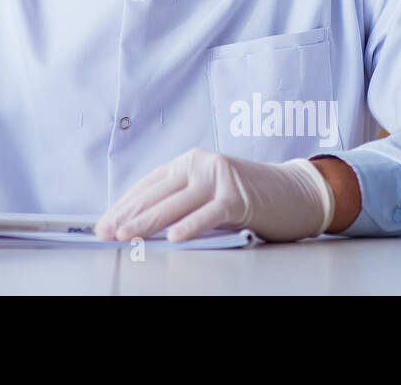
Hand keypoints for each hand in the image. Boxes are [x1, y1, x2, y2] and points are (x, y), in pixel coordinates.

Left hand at [94, 148, 335, 242]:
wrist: (296, 193)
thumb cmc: (250, 199)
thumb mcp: (208, 196)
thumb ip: (181, 205)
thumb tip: (141, 226)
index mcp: (189, 162)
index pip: (148, 184)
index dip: (124, 204)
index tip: (104, 223)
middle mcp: (201, 163)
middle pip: (157, 193)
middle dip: (128, 215)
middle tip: (107, 232)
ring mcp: (220, 177)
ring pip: (177, 202)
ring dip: (149, 221)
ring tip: (128, 235)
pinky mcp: (239, 196)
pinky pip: (209, 213)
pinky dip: (190, 225)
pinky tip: (173, 237)